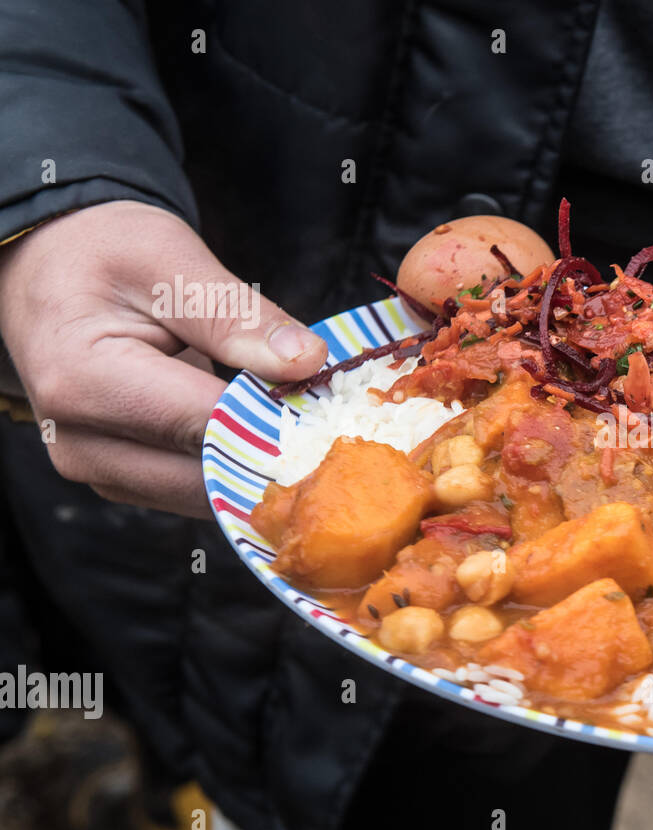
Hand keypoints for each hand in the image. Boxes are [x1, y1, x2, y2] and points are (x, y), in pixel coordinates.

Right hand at [0, 200, 326, 517]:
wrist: (52, 269)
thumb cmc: (105, 255)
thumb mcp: (170, 260)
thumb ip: (238, 316)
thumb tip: (307, 362)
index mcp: (85, 382)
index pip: (208, 425)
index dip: (281, 422)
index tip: (343, 411)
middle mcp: (83, 443)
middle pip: (209, 475)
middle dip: (280, 454)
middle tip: (345, 426)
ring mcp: (101, 470)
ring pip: (209, 495)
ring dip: (265, 468)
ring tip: (313, 427)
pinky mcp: (124, 479)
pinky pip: (198, 490)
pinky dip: (242, 468)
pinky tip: (279, 438)